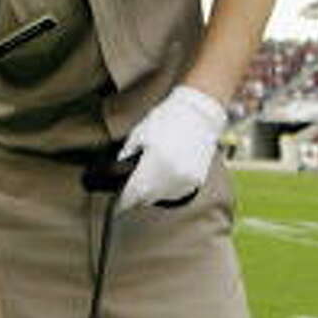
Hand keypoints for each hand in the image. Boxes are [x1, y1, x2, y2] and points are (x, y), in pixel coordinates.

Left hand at [116, 85, 226, 211]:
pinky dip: (169, 189)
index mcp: (153, 163)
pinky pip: (178, 192)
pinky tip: (166, 176)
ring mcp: (185, 179)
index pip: (133, 193)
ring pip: (162, 197)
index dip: (123, 201)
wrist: (200, 113)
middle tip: (132, 189)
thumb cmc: (168, 118)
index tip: (118, 203)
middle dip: (137, 195)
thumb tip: (119, 164)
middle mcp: (170, 175)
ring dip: (153, 192)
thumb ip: (127, 151)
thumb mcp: (141, 131)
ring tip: (150, 179)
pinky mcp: (196, 180)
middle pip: (146, 198)